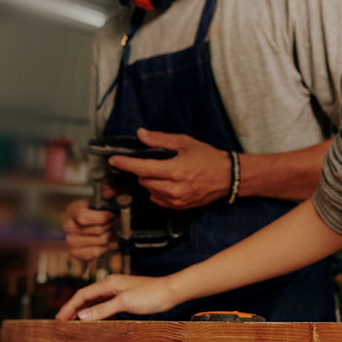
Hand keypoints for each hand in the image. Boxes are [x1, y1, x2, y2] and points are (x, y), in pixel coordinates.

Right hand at [54, 274, 181, 320]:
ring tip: (72, 320)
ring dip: (82, 310)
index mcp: (109, 283)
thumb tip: (83, 316)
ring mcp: (118, 290)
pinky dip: (95, 310)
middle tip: (61, 320)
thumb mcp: (125, 302)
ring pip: (94, 300)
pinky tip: (93, 317)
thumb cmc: (151, 294)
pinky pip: (103, 303)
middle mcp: (111, 284)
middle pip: (86, 296)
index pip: (83, 294)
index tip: (60, 317)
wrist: (170, 291)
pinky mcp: (124, 297)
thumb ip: (103, 309)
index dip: (70, 306)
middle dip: (72, 308)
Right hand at [61, 195, 114, 261]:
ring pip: (100, 241)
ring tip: (107, 230)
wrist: (82, 224)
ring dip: (108, 236)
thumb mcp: (98, 198)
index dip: (101, 217)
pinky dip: (103, 247)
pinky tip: (101, 241)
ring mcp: (70, 241)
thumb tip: (110, 193)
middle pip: (96, 231)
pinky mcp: (75, 253)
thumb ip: (106, 192)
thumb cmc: (91, 211)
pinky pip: (96, 253)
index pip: (83, 217)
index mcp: (71, 211)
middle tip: (111, 222)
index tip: (110, 214)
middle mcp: (68, 227)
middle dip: (109, 225)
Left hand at [108, 128, 230, 209]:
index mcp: (174, 171)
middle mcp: (174, 188)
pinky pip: (157, 199)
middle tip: (152, 161)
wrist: (228, 177)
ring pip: (149, 190)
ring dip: (150, 180)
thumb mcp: (185, 143)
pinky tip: (167, 182)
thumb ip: (160, 140)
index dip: (125, 163)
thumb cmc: (208, 158)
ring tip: (164, 171)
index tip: (114, 160)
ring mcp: (176, 200)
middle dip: (142, 170)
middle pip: (143, 180)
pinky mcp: (179, 207)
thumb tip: (141, 134)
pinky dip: (157, 190)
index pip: (142, 168)